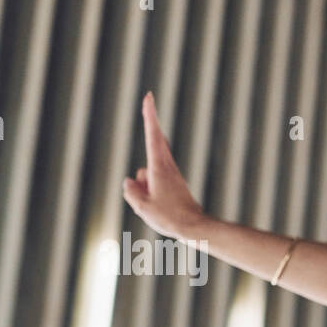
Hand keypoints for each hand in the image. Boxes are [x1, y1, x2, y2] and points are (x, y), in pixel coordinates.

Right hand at [122, 91, 208, 240]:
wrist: (195, 229)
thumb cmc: (169, 218)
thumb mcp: (142, 206)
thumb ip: (132, 191)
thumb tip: (131, 181)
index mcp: (159, 167)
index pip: (153, 135)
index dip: (149, 116)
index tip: (148, 98)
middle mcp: (167, 167)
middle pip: (156, 142)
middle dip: (151, 124)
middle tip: (149, 100)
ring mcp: (172, 175)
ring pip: (149, 170)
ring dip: (145, 183)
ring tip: (155, 206)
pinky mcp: (174, 185)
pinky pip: (154, 182)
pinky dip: (149, 191)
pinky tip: (157, 209)